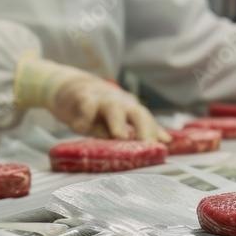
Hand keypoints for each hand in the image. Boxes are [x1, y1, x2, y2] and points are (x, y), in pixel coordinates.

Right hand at [15, 55, 168, 141]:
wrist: (69, 87)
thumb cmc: (98, 109)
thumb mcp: (118, 120)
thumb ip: (138, 130)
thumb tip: (166, 141)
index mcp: (130, 108)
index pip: (147, 120)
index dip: (156, 133)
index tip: (164, 148)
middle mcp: (120, 102)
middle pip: (136, 111)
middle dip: (144, 127)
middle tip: (148, 144)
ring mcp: (100, 99)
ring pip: (112, 108)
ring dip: (118, 122)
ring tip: (121, 136)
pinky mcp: (81, 98)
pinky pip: (85, 107)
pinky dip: (84, 118)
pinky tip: (82, 128)